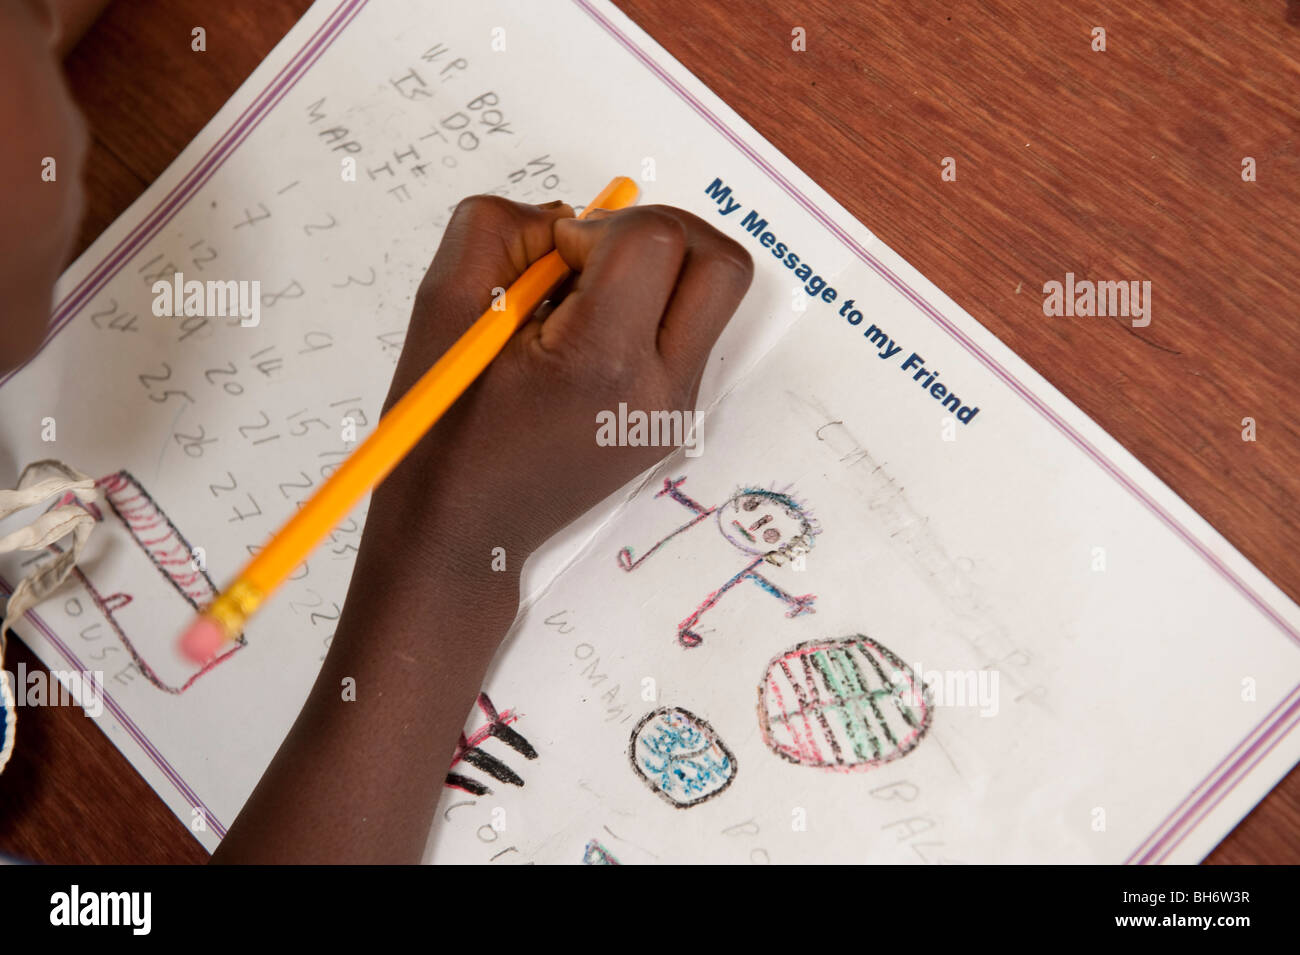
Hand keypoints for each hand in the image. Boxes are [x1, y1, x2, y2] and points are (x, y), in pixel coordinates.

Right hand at [365, 195, 753, 597]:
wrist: (465, 531)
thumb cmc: (442, 430)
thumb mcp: (443, 305)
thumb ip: (499, 228)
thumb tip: (568, 215)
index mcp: (601, 363)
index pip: (656, 241)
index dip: (599, 226)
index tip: (550, 258)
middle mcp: (658, 389)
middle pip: (719, 261)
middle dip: (657, 232)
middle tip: (591, 257)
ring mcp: (675, 409)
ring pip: (714, 294)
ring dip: (660, 268)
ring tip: (589, 297)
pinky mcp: (675, 418)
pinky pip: (689, 331)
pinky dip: (650, 308)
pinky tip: (589, 336)